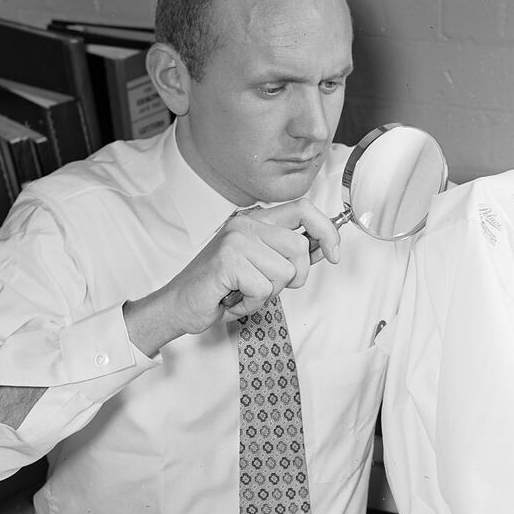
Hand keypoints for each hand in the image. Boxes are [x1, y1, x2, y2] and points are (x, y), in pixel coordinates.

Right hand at [124, 199, 339, 354]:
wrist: (180, 305)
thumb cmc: (220, 289)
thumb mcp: (260, 267)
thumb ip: (288, 255)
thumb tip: (323, 247)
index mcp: (256, 221)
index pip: (304, 208)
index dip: (326, 231)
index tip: (333, 254)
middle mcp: (246, 224)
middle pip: (298, 247)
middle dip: (293, 278)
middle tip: (268, 288)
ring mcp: (236, 240)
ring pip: (283, 272)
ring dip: (268, 294)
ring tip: (244, 293)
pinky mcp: (227, 261)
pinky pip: (263, 289)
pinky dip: (251, 304)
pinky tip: (233, 299)